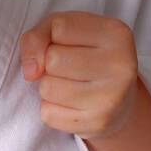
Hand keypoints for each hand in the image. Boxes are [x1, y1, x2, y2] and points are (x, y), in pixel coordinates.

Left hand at [19, 12, 140, 140]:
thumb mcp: (67, 32)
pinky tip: (72, 104)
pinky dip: (52, 108)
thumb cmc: (88, 56)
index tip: (71, 45)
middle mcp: (120, 65)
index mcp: (117, 34)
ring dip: (49, 86)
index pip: (60, 27)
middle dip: (50, 64)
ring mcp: (111, 96)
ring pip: (47, 87)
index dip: (55, 37)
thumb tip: (30, 71)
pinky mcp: (98, 123)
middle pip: (52, 59)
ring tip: (71, 85)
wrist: (119, 101)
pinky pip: (48, 113)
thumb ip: (38, 36)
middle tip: (72, 69)